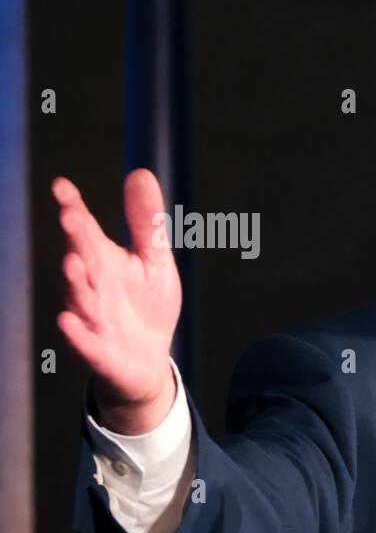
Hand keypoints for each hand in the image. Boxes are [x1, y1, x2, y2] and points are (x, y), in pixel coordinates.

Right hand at [54, 169, 181, 434]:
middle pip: (81, 260)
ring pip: (80, 298)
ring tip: (72, 261)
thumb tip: (141, 173)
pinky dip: (76, 332)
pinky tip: (67, 320)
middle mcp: (91, 286)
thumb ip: (145, 222)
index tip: (62, 187)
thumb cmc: (146, 305)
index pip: (85, 232)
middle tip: (70, 217)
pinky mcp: (99, 350)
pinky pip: (85, 341)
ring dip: (75, 281)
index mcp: (103, 261)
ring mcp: (92, 318)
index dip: (74, 209)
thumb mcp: (154, 260)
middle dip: (75, 240)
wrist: (149, 360)